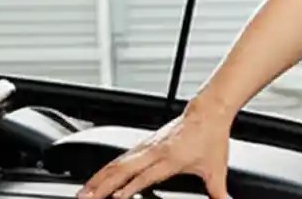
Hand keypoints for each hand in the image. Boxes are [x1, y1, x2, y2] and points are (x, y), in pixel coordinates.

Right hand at [77, 98, 231, 198]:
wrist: (209, 111)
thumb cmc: (211, 137)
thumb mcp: (216, 168)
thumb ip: (218, 191)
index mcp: (171, 159)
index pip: (146, 175)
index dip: (130, 187)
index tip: (115, 198)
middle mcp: (155, 151)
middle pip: (123, 169)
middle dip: (103, 185)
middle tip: (85, 198)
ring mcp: (147, 146)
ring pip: (117, 163)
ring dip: (99, 178)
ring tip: (84, 192)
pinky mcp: (145, 143)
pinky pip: (121, 157)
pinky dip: (106, 168)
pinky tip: (97, 177)